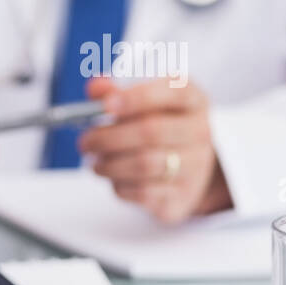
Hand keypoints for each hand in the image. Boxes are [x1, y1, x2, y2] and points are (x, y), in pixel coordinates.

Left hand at [79, 76, 232, 223]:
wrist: (191, 167)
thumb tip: (96, 88)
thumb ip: (116, 92)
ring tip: (94, 161)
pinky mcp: (182, 196)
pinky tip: (112, 178)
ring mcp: (196, 166)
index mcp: (193, 100)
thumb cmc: (159, 127)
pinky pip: (145, 192)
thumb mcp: (143, 104)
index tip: (106, 105)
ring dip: (110, 164)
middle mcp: (200, 131)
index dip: (137, 97)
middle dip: (109, 137)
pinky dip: (120, 185)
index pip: (174, 91)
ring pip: (145, 164)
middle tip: (85, 142)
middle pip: (151, 131)